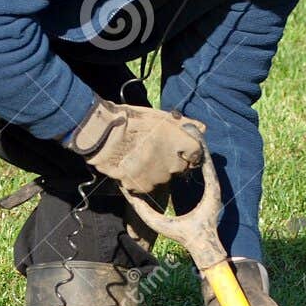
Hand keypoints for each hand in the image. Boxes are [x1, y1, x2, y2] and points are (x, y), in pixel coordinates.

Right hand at [66, 98, 204, 194]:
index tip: (182, 149)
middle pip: (181, 168)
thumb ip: (184, 124)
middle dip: (173, 161)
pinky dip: (143, 179)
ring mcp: (158, 177)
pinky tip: (134, 166)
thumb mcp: (160, 117)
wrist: (103, 136)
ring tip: (141, 157)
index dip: (189, 151)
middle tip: (155, 150)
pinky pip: (149, 185)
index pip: (196, 153)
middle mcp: (172, 163)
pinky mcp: (143, 187)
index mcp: (178, 142)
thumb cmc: (131, 121)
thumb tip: (202, 128)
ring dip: (157, 171)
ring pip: (164, 178)